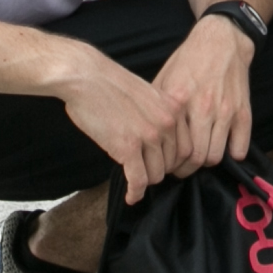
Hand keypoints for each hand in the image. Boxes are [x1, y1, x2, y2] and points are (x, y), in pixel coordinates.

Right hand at [53, 43, 186, 202]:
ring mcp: (148, 136)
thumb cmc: (108, 84)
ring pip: (156, 174)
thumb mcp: (146, 94)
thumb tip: (158, 139)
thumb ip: (158, 115)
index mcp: (173, 108)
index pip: (186, 147)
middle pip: (173, 163)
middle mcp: (166, 123)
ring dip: (146, 181)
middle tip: (147, 173)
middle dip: (159, 171)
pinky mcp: (128, 148)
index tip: (162, 165)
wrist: (85, 76)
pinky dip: (135, 192)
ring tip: (136, 181)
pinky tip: (131, 197)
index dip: (174, 161)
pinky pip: (138, 180)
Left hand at [147, 12, 256, 181]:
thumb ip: (156, 105)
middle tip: (182, 168)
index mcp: (179, 101)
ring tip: (200, 156)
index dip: (168, 164)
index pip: (172, 148)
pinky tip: (223, 146)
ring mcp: (225, 111)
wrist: (222, 40)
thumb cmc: (189, 60)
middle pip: (195, 158)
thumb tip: (144, 133)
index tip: (166, 165)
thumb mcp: (164, 77)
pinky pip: (239, 148)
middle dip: (186, 169)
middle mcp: (203, 108)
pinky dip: (231, 153)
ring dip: (206, 161)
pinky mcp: (243, 112)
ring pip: (215, 156)